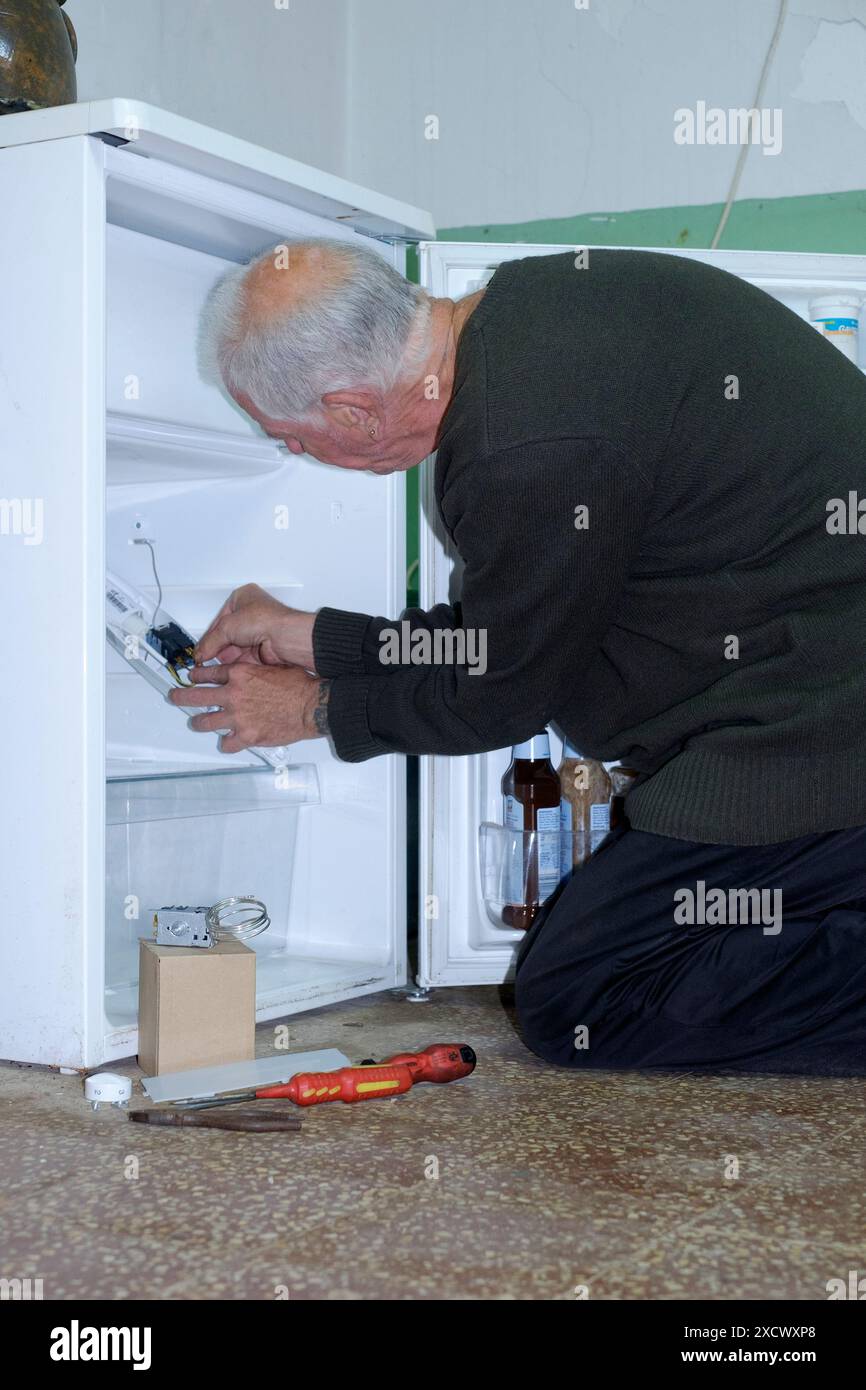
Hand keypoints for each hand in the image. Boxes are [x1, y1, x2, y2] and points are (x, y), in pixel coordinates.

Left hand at [169, 663, 329, 751]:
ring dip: (198, 722)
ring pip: (206, 721)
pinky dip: (225, 744)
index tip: (191, 676)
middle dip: (181, 696)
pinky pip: (227, 743)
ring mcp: (238, 717)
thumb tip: (248, 672)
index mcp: (240, 674)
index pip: (209, 673)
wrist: (311, 705)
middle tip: (174, 696)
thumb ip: (255, 670)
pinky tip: (226, 743)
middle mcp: (234, 695)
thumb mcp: (273, 666)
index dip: (197, 675)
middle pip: (196, 696)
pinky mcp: (247, 736)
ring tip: (195, 722)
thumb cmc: (298, 686)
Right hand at [196, 584, 315, 669]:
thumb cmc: (265, 620)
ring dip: (224, 656)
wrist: (285, 638)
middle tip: (203, 658)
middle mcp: (252, 614)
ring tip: (211, 665)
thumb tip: (200, 652)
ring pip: (235, 646)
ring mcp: (258, 631)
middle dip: (216, 647)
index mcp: (243, 597)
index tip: (200, 647)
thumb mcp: (227, 627)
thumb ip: (210, 641)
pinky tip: (225, 669)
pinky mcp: (263, 648)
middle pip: (227, 633)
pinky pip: (244, 657)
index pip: (220, 618)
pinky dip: (234, 663)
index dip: (209, 633)